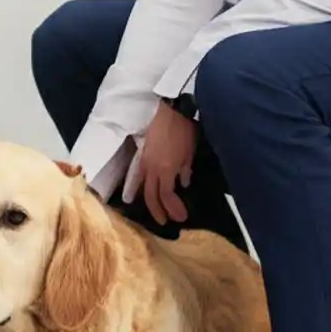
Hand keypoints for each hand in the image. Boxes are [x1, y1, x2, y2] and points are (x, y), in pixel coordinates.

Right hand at [128, 100, 196, 225]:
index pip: (167, 195)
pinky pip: (140, 175)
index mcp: (165, 170)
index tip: (181, 217)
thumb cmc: (185, 130)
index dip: (173, 208)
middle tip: (166, 222)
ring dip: (149, 201)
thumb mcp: (189, 153)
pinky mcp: (143, 154)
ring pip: (143, 186)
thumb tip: (183, 183)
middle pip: (151, 195)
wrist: (173, 109)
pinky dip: (141, 186)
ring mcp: (145, 161)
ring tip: (155, 210)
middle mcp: (152, 168)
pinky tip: (143, 191)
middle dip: (158, 210)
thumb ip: (185, 170)